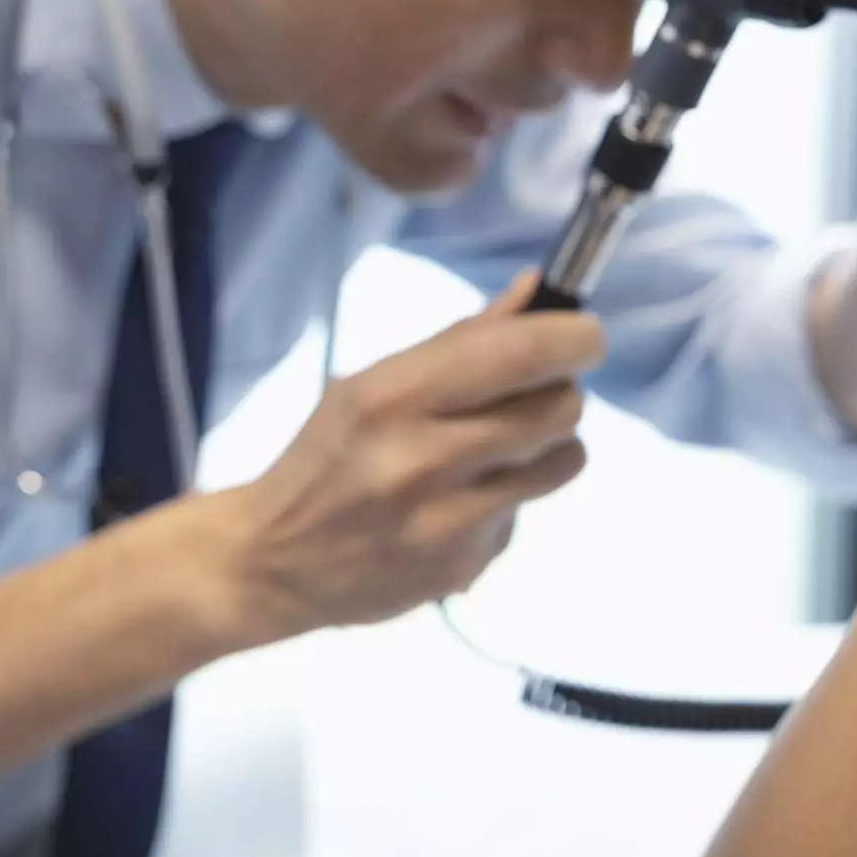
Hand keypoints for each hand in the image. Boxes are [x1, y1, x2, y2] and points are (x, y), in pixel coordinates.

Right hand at [216, 271, 596, 637]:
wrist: (272, 564)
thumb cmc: (325, 457)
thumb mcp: (371, 384)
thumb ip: (459, 341)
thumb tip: (537, 291)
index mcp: (394, 396)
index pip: (521, 353)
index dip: (574, 337)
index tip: (584, 333)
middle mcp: (423, 458)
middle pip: (559, 406)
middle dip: (561, 389)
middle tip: (533, 390)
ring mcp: (448, 520)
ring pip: (563, 460)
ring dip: (549, 444)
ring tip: (501, 446)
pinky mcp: (465, 566)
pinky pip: (527, 510)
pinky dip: (509, 497)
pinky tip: (459, 502)